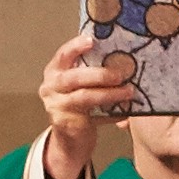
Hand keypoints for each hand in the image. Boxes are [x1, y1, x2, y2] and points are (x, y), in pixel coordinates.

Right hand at [40, 33, 136, 178]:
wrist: (70, 137)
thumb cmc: (78, 104)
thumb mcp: (78, 84)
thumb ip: (90, 70)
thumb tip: (123, 58)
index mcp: (54, 72)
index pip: (62, 55)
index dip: (76, 47)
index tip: (92, 41)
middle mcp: (50, 87)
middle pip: (73, 78)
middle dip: (98, 75)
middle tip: (120, 75)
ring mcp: (56, 107)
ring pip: (84, 97)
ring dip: (109, 94)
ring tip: (128, 92)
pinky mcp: (66, 124)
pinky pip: (92, 117)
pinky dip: (110, 114)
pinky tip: (124, 113)